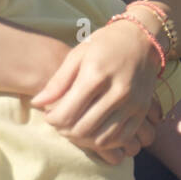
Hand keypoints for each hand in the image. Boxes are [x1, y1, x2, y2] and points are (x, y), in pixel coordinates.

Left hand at [30, 20, 163, 162]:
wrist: (143, 38)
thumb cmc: (105, 43)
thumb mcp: (78, 54)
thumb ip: (58, 81)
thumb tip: (37, 103)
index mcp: (96, 74)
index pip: (67, 113)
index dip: (52, 120)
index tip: (49, 115)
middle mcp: (117, 91)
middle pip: (83, 129)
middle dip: (65, 131)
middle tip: (60, 123)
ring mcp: (133, 103)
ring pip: (102, 138)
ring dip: (84, 139)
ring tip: (76, 128)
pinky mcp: (142, 110)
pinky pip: (121, 138)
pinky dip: (105, 141)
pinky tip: (95, 131)